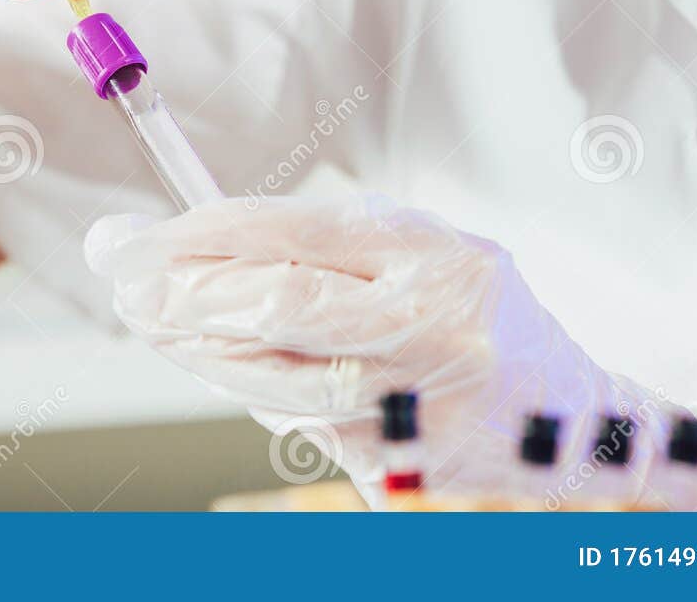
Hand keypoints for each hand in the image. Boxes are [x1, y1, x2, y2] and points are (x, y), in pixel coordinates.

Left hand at [86, 194, 696, 507]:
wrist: (569, 421)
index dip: (209, 234)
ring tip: (150, 318)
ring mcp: (413, 403)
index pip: (298, 236)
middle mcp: (430, 329)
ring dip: (198, 349)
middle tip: (126, 281)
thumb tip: (204, 241)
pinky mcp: (397, 461)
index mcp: (436, 256)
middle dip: (188, 295)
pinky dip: (248, 386)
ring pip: (274, 377)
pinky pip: (297, 419)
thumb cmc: (476, 310)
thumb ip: (330, 241)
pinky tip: (214, 361)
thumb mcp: (423, 247)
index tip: (148, 234)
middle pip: (280, 309)